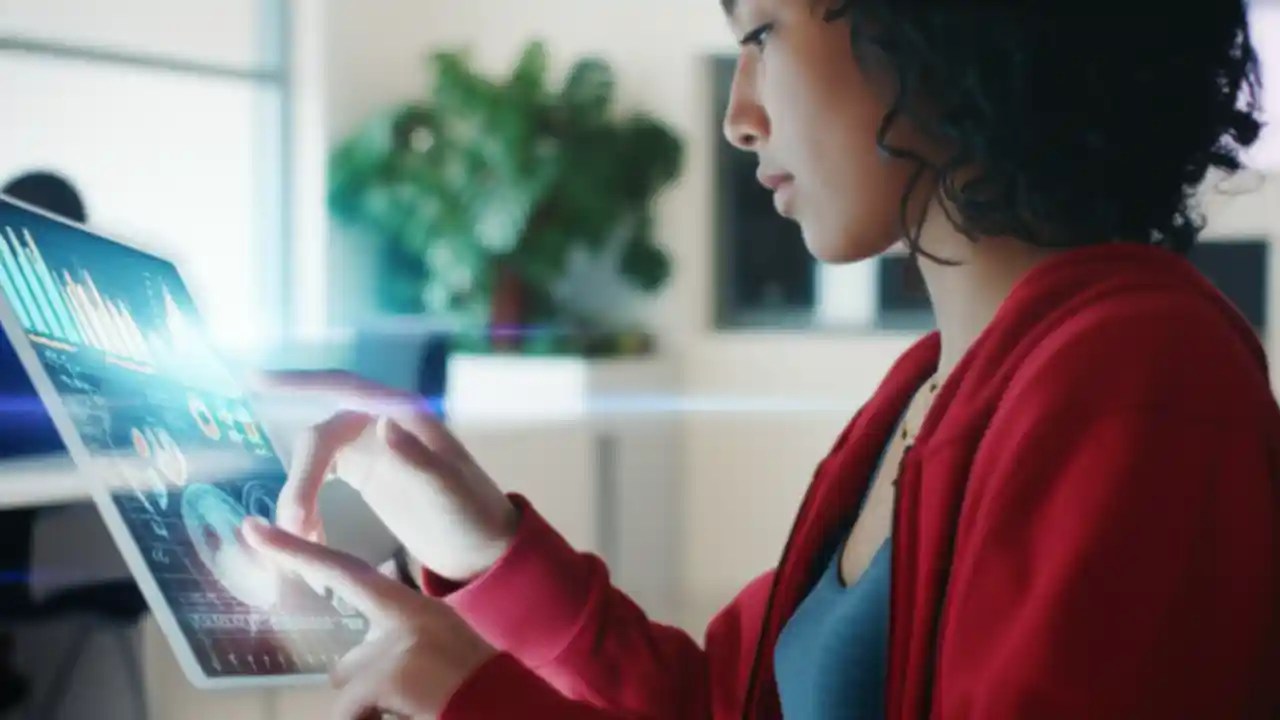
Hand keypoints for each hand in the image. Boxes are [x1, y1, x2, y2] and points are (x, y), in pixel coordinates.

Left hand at [242, 518, 495, 719]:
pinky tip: (411, 714)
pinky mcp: (388, 674)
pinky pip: (349, 713)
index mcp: (415, 608)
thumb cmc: (478, 690)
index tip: (252, 531)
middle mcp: (404, 618)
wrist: (510, 707)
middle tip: (410, 701)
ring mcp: (395, 644)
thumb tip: (350, 671)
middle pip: (346, 665)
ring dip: (371, 709)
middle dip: (364, 695)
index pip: (344, 572)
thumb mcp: (436, 657)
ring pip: (348, 689)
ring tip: (418, 708)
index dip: (296, 552)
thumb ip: (396, 650)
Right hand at [262, 370, 518, 581]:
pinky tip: (304, 534)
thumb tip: (380, 423)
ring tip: (298, 537)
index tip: (254, 381)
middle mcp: (382, 421)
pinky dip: (305, 503)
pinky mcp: (363, 472)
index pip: (344, 388)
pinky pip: (318, 479)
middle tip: (291, 525)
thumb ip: (418, 460)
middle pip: (321, 435)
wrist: (482, 548)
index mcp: (404, 413)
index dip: (298, 381)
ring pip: (314, 459)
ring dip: (298, 494)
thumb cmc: (470, 516)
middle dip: (300, 478)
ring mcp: (371, 446)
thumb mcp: (447, 491)